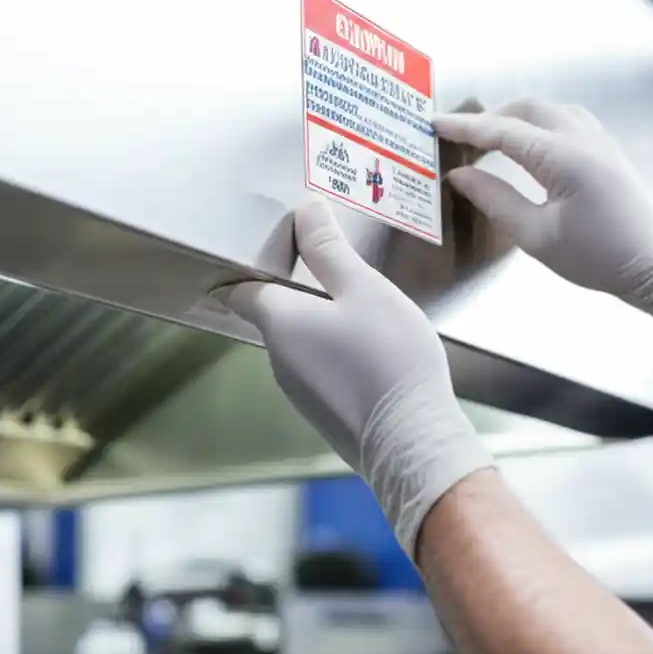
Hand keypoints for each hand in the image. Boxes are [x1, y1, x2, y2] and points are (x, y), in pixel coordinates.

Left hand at [215, 197, 493, 557]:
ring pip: (301, 343)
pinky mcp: (322, 413)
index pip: (240, 288)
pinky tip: (373, 351)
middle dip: (300, 290)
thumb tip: (304, 212)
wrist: (411, 442)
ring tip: (365, 309)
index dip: (254, 265)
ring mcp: (298, 391)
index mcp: (278, 322)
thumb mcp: (364, 289)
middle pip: (275, 313)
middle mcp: (277, 359)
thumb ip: (329, 249)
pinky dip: (337, 353)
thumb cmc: (388, 360)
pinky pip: (320, 370)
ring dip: (323, 324)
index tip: (278, 248)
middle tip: (337, 266)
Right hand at [435, 99, 652, 316]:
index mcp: (564, 159)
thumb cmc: (596, 256)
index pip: (502, 132)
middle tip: (456, 136)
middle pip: (524, 109)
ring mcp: (597, 137)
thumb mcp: (535, 236)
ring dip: (511, 117)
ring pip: (545, 109)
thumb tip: (459, 175)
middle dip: (486, 118)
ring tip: (485, 140)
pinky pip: (562, 118)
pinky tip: (522, 142)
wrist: (652, 262)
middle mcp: (583, 138)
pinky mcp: (604, 146)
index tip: (434, 124)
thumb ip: (494, 199)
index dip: (464, 128)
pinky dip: (534, 122)